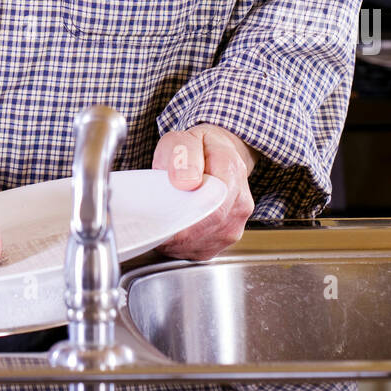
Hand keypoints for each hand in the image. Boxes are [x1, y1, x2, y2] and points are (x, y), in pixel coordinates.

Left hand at [151, 123, 257, 261]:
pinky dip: (182, 246)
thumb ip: (184, 156)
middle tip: (151, 227)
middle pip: (205, 230)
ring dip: (177, 242)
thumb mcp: (185, 139)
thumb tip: (185, 182)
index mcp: (231, 172)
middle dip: (175, 233)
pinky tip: (171, 234)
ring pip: (202, 245)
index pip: (211, 208)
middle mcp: (240, 203)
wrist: (218, 154)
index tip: (160, 223)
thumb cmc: (200, 147)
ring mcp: (235, 223)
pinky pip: (202, 251)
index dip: (183, 221)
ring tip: (160, 227)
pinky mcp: (226, 237)